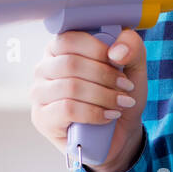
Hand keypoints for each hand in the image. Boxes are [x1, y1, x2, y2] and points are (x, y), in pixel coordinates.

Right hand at [30, 28, 148, 171]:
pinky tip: (107, 116)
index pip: (70, 39)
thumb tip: (116, 51)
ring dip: (103, 96)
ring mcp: (39, 94)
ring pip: (70, 87)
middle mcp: (44, 68)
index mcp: (60, 48)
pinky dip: (94, 113)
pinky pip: (67, 110)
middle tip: (125, 87)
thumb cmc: (118, 93)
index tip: (119, 61)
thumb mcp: (133, 66)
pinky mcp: (42, 118)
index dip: (97, 50)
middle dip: (105, 76)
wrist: (119, 132)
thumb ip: (131, 47)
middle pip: (70, 64)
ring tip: (120, 103)